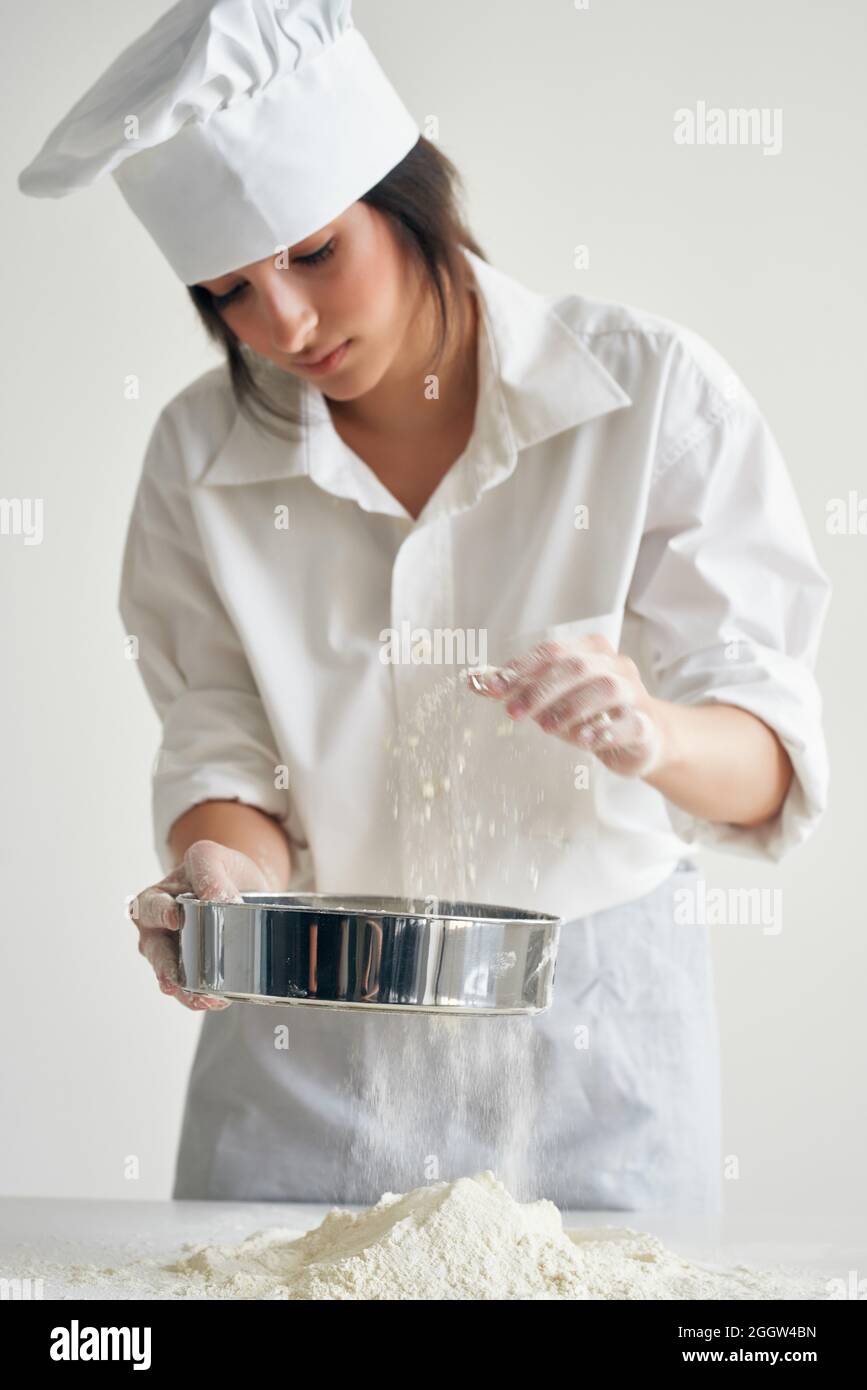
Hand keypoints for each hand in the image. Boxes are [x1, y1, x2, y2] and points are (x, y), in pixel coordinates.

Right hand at [127, 839, 269, 1010]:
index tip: (174, 917)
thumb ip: (209, 871)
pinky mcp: (197, 972)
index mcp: (156, 899)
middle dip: (166, 968)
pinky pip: (194, 990)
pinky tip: (218, 1000)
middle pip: (157, 953)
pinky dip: (204, 997)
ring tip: (204, 998)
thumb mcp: (213, 858)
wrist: (246, 890)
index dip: (161, 912)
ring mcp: (175, 956)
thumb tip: (216, 899)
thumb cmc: (219, 872)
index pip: (152, 907)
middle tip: (174, 980)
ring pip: (173, 978)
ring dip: (186, 990)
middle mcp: (158, 932)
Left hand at [467, 634, 667, 777]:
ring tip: (547, 728)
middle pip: (576, 667)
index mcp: (591, 651)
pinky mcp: (647, 724)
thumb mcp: (552, 701)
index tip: (494, 687)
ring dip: (570, 707)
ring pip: (605, 688)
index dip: (521, 668)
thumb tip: (474, 681)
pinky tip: (585, 741)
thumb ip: (519, 690)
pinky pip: (630, 722)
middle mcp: (615, 665)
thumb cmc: (592, 715)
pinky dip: (605, 730)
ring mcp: (635, 693)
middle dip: (540, 689)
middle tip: (513, 712)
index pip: (553, 651)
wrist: (644, 739)